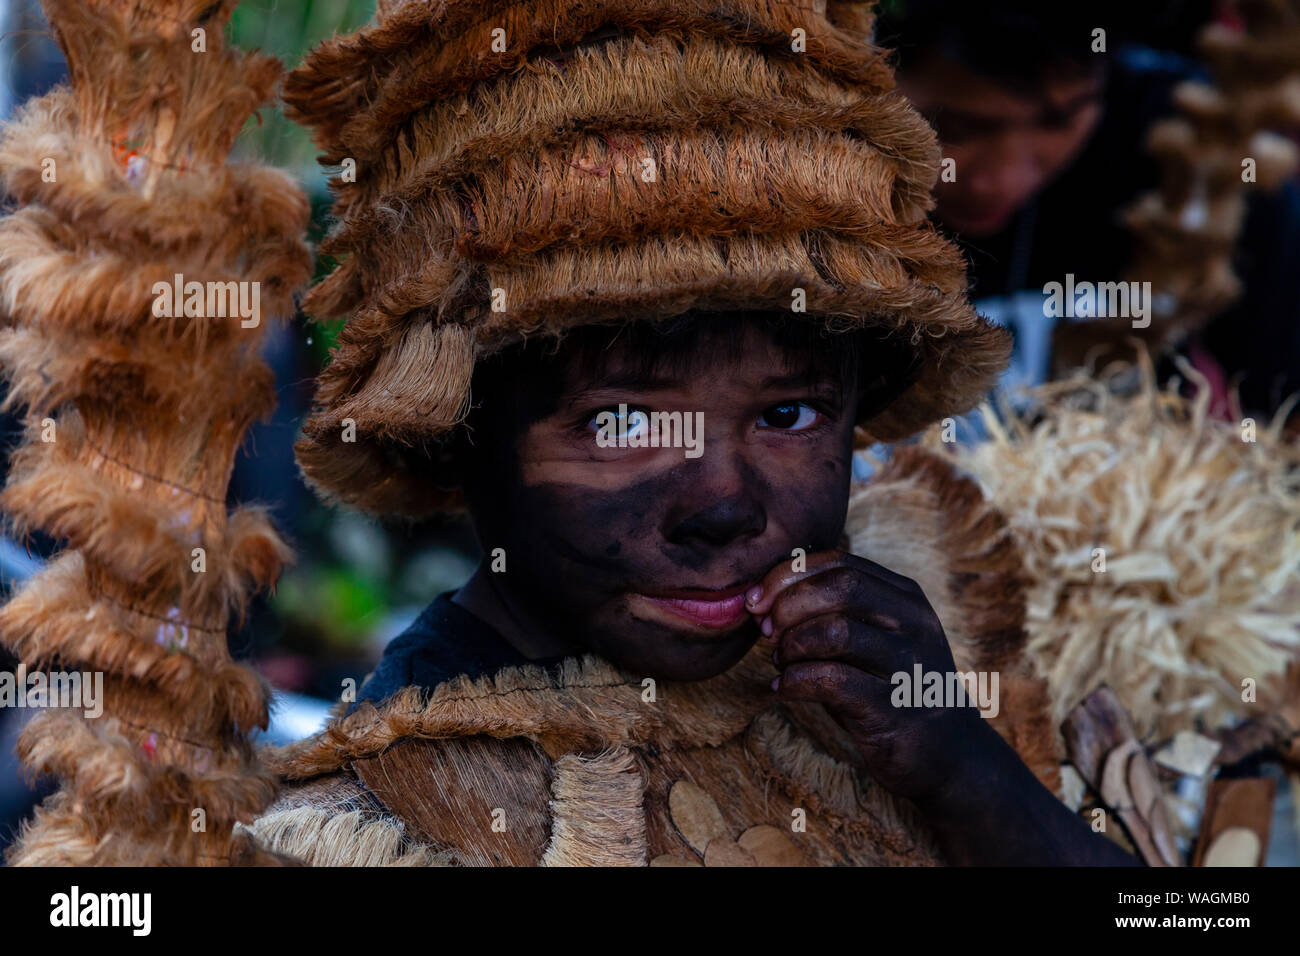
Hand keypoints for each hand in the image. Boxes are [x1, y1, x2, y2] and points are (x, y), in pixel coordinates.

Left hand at [745, 549, 994, 804]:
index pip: (840, 562)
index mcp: (905, 597)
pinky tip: (782, 689)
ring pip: (836, 631)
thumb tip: (762, 599)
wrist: (949, 755)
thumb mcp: (868, 640)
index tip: (756, 598)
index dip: (788, 575)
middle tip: (765, 631)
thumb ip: (830, 613)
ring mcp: (908, 664)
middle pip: (840, 587)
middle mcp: (913, 623)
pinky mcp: (893, 707)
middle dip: (788, 604)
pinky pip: (832, 681)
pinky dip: (795, 681)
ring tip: (779, 662)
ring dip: (792, 645)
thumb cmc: (888, 690)